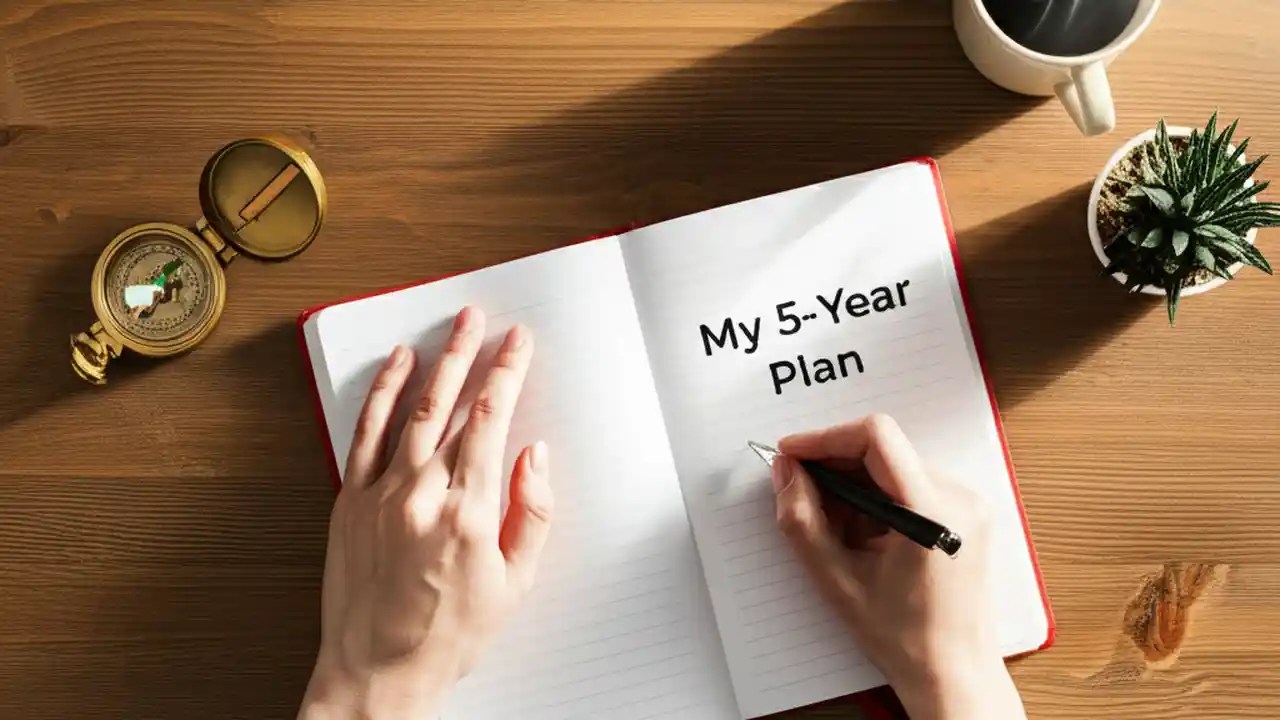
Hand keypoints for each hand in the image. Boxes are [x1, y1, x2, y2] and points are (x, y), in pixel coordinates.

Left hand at [299, 307, 552, 719]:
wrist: (376, 673)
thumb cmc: (447, 636)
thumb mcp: (514, 584)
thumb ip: (532, 513)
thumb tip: (535, 456)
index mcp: (468, 514)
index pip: (493, 422)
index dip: (507, 374)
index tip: (517, 345)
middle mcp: (421, 495)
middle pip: (452, 405)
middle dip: (471, 354)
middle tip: (481, 320)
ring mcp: (380, 495)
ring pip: (412, 411)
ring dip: (433, 363)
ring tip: (448, 329)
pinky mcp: (350, 502)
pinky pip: (366, 435)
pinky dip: (382, 395)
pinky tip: (396, 368)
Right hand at [771, 414, 1025, 719]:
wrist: (953, 673)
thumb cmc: (903, 638)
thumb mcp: (836, 580)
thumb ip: (801, 521)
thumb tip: (785, 471)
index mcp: (934, 511)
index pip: (876, 437)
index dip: (825, 438)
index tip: (791, 454)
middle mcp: (959, 498)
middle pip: (882, 450)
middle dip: (834, 467)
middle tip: (800, 497)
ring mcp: (967, 504)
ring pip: (892, 465)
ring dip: (854, 486)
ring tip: (836, 530)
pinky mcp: (965, 513)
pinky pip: (910, 483)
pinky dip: (876, 498)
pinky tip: (862, 535)